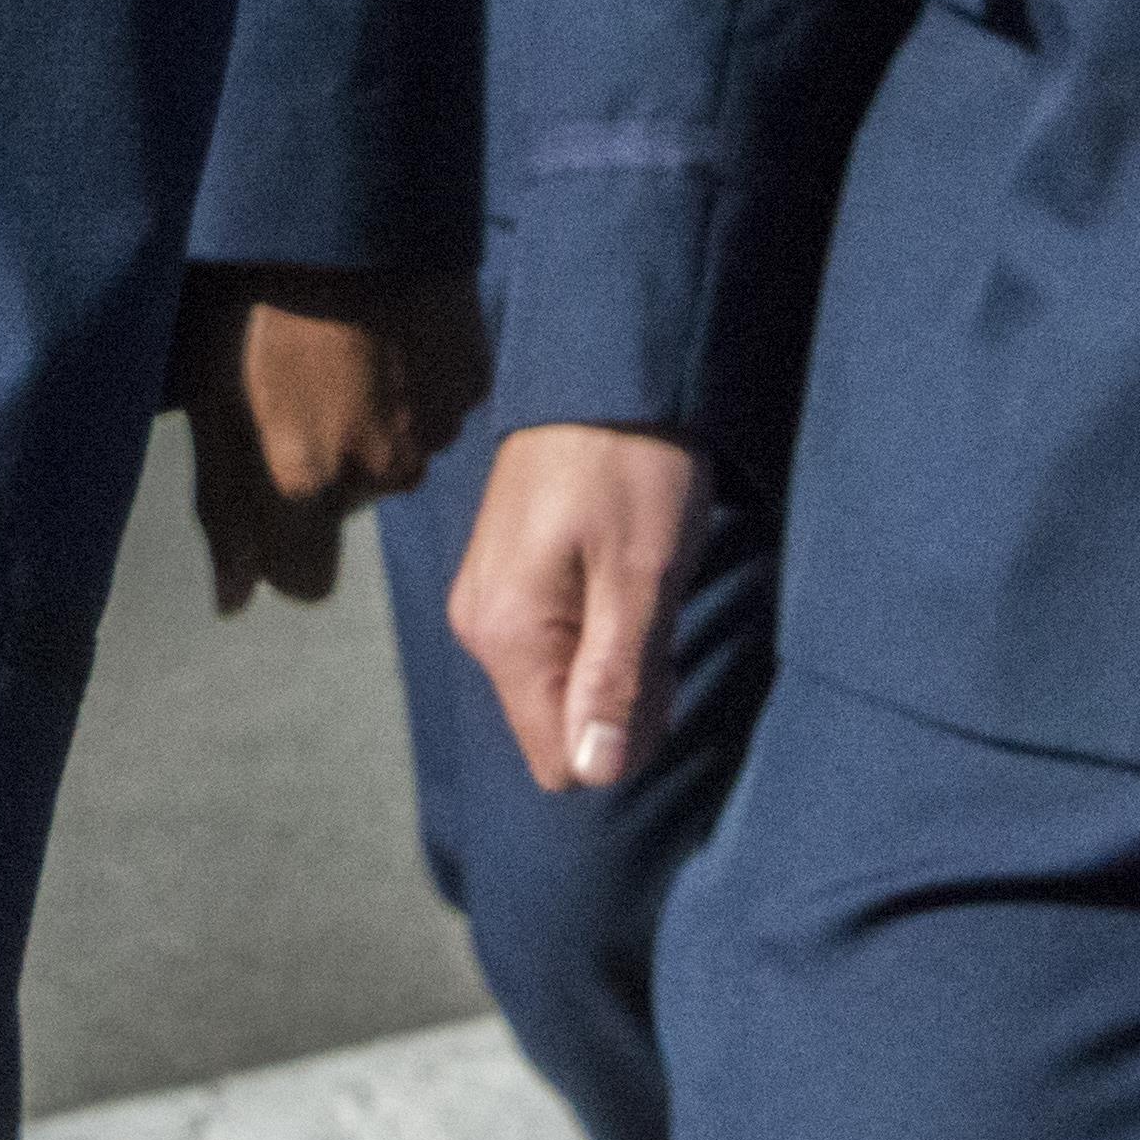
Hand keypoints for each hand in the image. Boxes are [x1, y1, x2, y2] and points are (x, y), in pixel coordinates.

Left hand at [175, 262, 489, 611]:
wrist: (345, 193)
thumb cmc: (255, 286)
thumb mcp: (213, 392)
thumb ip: (224, 509)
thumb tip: (233, 601)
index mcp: (308, 481)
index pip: (304, 581)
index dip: (283, 546)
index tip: (270, 490)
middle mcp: (383, 472)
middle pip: (351, 506)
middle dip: (328, 466)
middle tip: (301, 383)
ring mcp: (437, 425)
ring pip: (399, 454)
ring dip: (375, 420)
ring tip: (344, 344)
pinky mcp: (474, 380)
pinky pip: (441, 407)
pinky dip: (416, 383)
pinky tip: (387, 329)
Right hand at [448, 421, 694, 793]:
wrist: (602, 363)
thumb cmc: (633, 466)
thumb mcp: (642, 573)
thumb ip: (616, 678)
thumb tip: (595, 776)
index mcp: (507, 636)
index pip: (559, 759)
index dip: (623, 735)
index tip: (660, 665)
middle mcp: (479, 626)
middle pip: (556, 723)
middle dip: (619, 700)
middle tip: (657, 616)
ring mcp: (486, 597)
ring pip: (556, 682)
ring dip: (610, 659)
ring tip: (641, 586)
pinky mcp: (502, 572)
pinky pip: (549, 641)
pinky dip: (592, 626)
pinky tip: (617, 573)